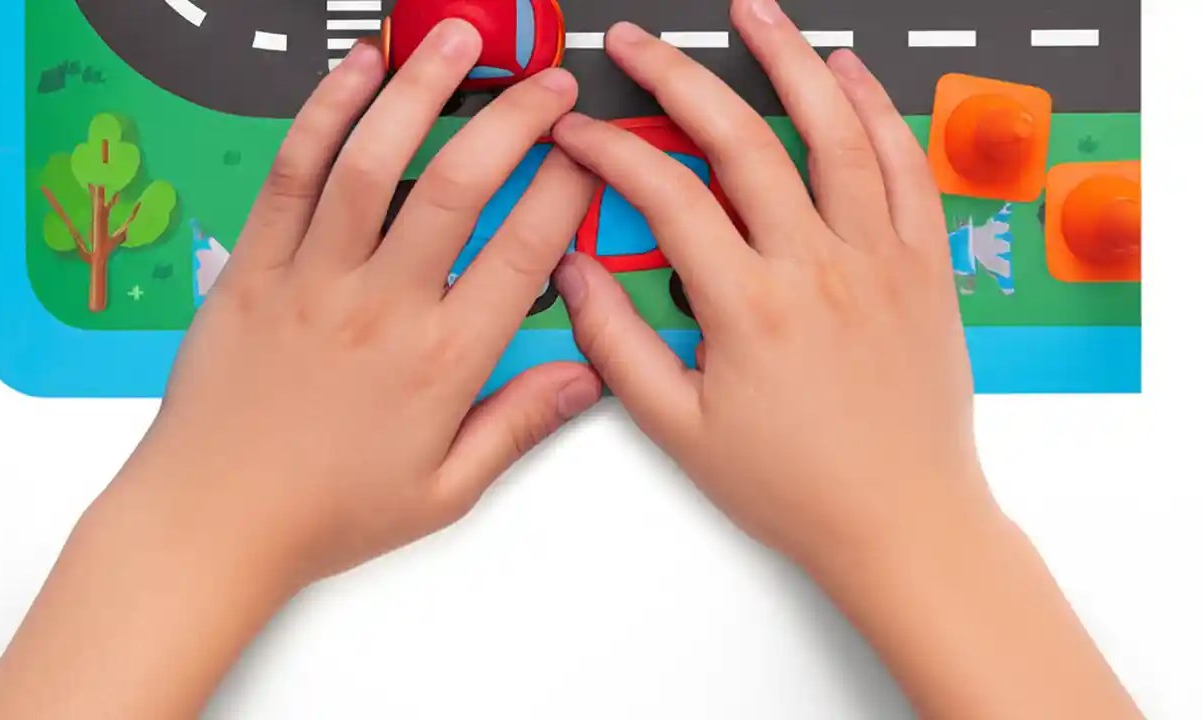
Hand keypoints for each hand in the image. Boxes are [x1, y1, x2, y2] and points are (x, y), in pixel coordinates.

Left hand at [0, 21, 600, 718]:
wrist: (211, 522)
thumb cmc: (321, 512)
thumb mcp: (444, 491)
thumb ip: (519, 425)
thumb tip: (582, 377)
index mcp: (439, 363)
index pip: (523, 251)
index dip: (565, 189)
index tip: (586, 153)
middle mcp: (380, 308)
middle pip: (461, 185)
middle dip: (515, 118)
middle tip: (546, 82)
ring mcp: (312, 280)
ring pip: (375, 160)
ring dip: (423, 89)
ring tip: (460, 40)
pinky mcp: (252, 267)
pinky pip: (292, 173)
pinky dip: (325, 113)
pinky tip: (357, 71)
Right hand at [549, 4, 1137, 716]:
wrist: (902, 520)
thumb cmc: (799, 487)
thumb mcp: (681, 432)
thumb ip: (618, 347)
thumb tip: (576, 276)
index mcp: (750, 308)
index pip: (665, 196)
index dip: (609, 151)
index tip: (577, 132)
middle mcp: (818, 268)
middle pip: (742, 138)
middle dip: (678, 76)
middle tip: (640, 43)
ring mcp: (880, 259)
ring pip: (834, 130)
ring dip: (789, 59)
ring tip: (752, 15)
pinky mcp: (924, 266)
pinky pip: (906, 167)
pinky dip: (877, 110)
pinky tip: (848, 75)